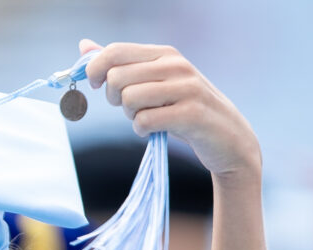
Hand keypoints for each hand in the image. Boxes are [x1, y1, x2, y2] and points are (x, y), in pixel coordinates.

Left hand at [81, 39, 260, 181]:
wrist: (229, 139)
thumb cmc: (184, 110)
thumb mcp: (154, 82)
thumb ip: (121, 64)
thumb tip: (83, 45)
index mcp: (165, 53)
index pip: (115, 51)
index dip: (94, 69)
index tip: (95, 85)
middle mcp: (176, 65)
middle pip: (116, 77)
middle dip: (113, 98)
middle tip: (131, 108)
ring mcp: (186, 88)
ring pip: (128, 98)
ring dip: (130, 115)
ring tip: (148, 118)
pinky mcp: (191, 114)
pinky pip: (144, 121)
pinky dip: (142, 130)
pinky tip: (155, 130)